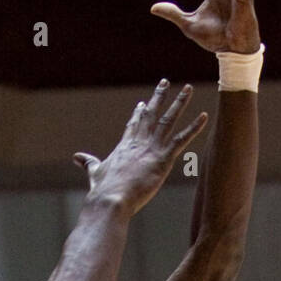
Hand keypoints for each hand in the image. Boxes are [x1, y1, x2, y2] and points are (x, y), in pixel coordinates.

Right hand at [74, 81, 207, 216]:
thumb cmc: (103, 189)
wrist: (111, 198)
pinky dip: (194, 127)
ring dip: (179, 103)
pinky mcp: (163, 158)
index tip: (144, 102)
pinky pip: (182, 139)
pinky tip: (203, 116)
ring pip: (168, 120)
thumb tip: (76, 157)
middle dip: (159, 97)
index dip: (139, 112)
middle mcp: (139, 142)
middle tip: (166, 82)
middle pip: (151, 114)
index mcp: (124, 145)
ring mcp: (151, 148)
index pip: (134, 124)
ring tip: (188, 89)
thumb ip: (88, 163)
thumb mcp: (95, 172)